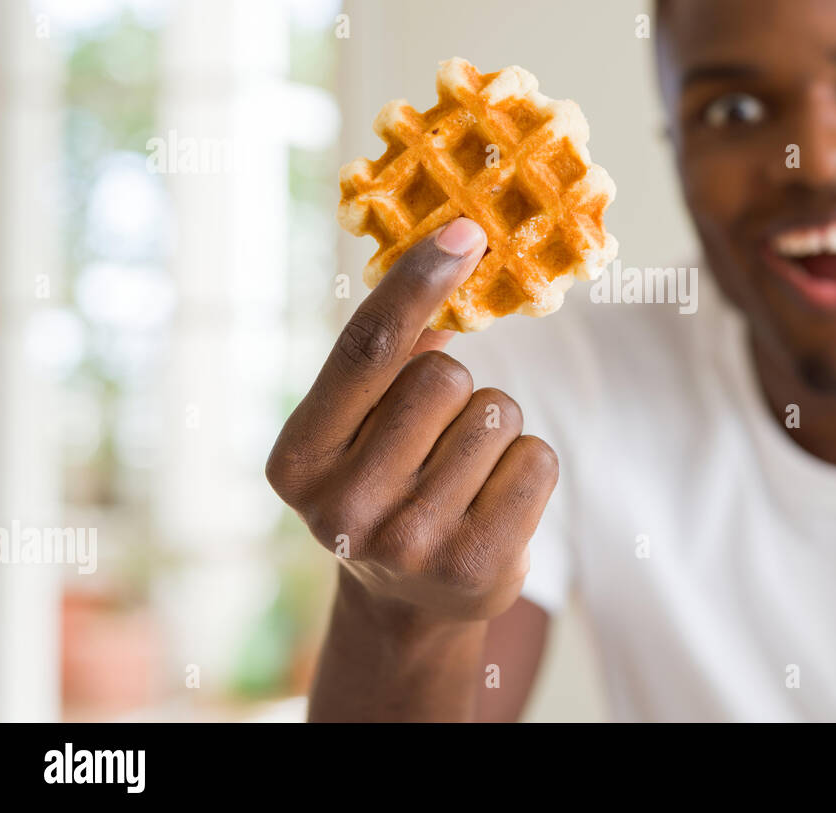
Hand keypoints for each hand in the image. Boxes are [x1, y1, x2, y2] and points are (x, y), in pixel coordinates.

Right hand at [265, 218, 558, 622]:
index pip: (365, 349)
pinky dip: (526, 466)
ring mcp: (410, 542)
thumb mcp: (356, 430)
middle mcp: (342, 507)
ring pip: (497, 413)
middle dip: (455, 390)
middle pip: (444, 376)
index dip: (417, 282)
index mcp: (298, 460)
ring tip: (459, 477)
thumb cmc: (383, 487)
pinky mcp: (476, 565)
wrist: (406, 604)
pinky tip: (492, 501)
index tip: (465, 231)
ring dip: (492, 430)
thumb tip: (453, 255)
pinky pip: (537, 458)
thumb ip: (385, 360)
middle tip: (433, 442)